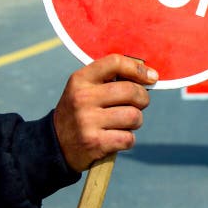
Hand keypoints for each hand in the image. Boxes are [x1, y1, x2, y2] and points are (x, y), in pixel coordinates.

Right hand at [53, 54, 158, 171]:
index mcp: (80, 79)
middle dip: (142, 99)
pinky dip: (128, 140)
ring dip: (135, 121)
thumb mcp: (87, 89)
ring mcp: (86, 121)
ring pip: (134, 116)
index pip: (115, 62)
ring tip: (123, 123)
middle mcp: (82, 98)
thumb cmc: (83, 112)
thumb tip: (151, 76)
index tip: (152, 77)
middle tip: (138, 105)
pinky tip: (116, 138)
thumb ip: (113, 79)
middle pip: (131, 91)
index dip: (138, 69)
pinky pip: (128, 138)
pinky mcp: (93, 142)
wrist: (55, 145)